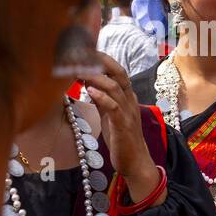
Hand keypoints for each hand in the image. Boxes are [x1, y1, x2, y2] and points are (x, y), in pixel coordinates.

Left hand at [80, 53, 162, 207]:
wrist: (135, 163)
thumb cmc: (121, 140)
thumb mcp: (109, 116)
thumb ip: (102, 99)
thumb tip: (89, 84)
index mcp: (127, 97)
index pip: (117, 71)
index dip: (103, 60)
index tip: (85, 52)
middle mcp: (130, 101)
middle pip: (119, 73)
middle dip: (101, 61)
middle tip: (83, 54)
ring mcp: (128, 113)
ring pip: (115, 87)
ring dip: (96, 77)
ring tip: (80, 69)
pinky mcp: (123, 126)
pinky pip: (113, 107)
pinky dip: (102, 97)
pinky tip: (89, 91)